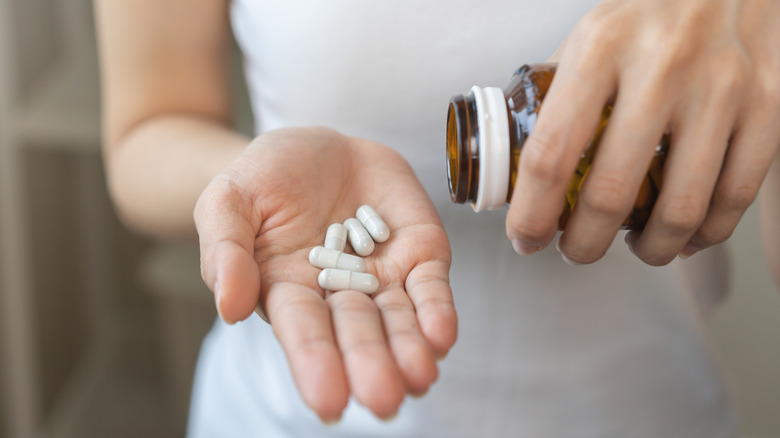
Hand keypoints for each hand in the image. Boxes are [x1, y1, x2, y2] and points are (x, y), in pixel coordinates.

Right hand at [194, 127, 456, 420]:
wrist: (319, 145)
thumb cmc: (265, 177)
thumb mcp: (227, 201)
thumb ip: (226, 250)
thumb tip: (228, 308)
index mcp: (288, 290)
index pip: (303, 330)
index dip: (316, 362)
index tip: (329, 400)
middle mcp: (338, 294)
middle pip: (357, 332)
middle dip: (370, 364)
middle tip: (384, 399)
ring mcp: (383, 275)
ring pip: (399, 319)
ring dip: (410, 349)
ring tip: (419, 377)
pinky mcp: (418, 252)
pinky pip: (430, 286)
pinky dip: (437, 310)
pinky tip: (441, 336)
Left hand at [507, 0, 779, 264]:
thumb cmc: (647, 12)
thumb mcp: (588, 37)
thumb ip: (556, 99)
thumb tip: (521, 169)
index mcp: (599, 50)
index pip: (550, 155)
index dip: (532, 214)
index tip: (526, 238)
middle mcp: (661, 69)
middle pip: (611, 193)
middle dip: (585, 244)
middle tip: (576, 250)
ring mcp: (721, 90)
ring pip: (679, 209)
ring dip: (649, 249)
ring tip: (634, 246)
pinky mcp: (768, 108)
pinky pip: (734, 198)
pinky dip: (705, 233)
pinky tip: (685, 233)